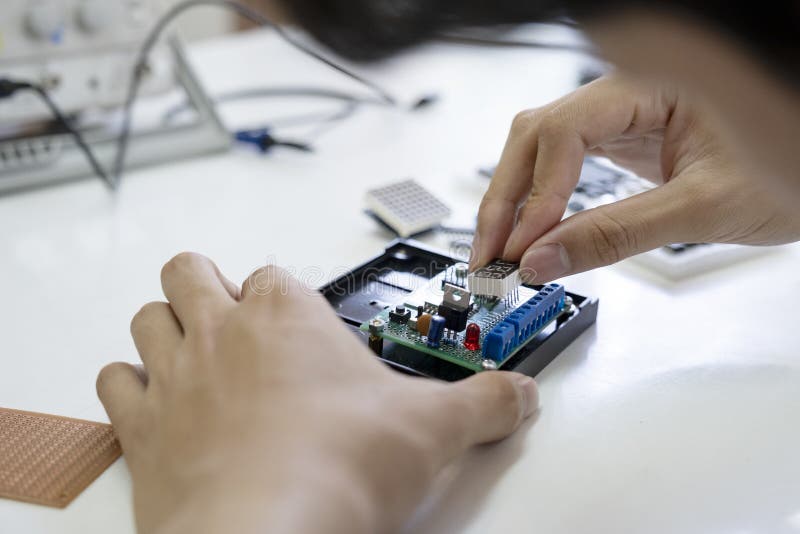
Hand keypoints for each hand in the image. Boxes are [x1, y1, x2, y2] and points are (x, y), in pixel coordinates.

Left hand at [97, 253, 537, 533]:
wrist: (267, 533)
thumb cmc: (337, 468)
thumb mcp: (432, 429)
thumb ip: (483, 404)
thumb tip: (517, 397)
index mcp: (286, 313)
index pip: (276, 275)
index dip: (287, 297)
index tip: (307, 324)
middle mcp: (222, 331)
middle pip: (191, 270)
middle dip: (207, 284)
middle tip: (234, 316)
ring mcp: (177, 376)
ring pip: (148, 317)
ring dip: (164, 327)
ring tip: (193, 351)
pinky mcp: (144, 429)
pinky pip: (116, 383)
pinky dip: (129, 387)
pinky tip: (156, 404)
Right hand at [473, 75, 799, 279]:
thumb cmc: (785, 171)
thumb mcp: (700, 209)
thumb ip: (616, 234)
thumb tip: (544, 259)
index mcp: (650, 86)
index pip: (563, 131)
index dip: (536, 194)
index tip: (522, 247)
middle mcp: (626, 94)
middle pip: (536, 136)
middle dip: (506, 199)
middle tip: (489, 255)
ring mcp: (620, 116)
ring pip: (541, 149)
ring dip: (515, 201)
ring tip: (500, 249)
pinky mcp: (621, 141)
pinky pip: (563, 166)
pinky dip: (541, 201)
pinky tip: (532, 230)